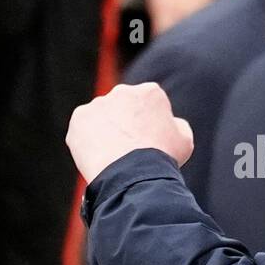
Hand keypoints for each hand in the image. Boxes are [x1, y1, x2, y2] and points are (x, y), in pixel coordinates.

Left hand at [66, 82, 193, 184]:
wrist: (133, 173)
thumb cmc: (162, 158)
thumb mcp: (184, 140)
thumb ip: (176, 125)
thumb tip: (169, 123)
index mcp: (150, 92)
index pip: (148, 105)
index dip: (149, 124)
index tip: (148, 142)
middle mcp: (123, 91)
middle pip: (123, 107)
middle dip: (125, 123)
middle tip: (128, 149)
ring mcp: (99, 103)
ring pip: (102, 117)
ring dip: (106, 132)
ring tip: (112, 157)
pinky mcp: (80, 117)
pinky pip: (83, 129)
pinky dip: (88, 141)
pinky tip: (99, 157)